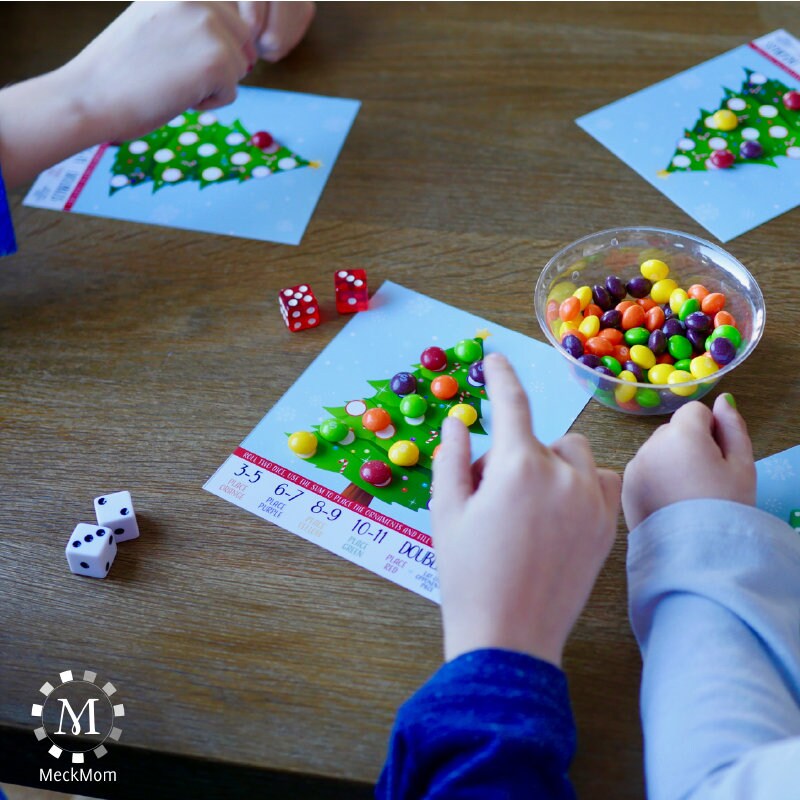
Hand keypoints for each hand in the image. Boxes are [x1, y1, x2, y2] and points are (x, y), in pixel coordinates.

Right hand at [63, 2, 312, 143]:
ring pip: (240, 68)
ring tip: (172, 80)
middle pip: (242, 41)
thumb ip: (193, 17)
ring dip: (213, 84)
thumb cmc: (121, 66)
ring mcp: (210, 28)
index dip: (214, 44)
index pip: (231, 16)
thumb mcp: (157, 20)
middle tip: (176, 72)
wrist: (91, 94)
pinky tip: (176, 94)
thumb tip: (241, 30)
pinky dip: (209, 103)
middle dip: (219, 65)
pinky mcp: (217, 61)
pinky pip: (233, 93)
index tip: (179, 56)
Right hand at [432, 353, 620, 666]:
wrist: (510, 637)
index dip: (502, 376)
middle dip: (513, 454)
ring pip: (573, 455)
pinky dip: (581, 482)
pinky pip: (600, 480)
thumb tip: (461, 421)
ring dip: (551, 464)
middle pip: (538, 439)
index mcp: (518, 467)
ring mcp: (591, 500)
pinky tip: (560, 511)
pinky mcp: (607, 525)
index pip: (512, 404)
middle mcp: (562, 475)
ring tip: (528, 504)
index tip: (496, 358)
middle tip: (491, 494)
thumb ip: (454, 457)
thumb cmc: (468, 574)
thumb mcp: (446, 510)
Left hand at [622, 395, 755, 530]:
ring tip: (686, 494)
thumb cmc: (725, 508)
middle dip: (688, 446)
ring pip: (657, 451)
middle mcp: (650, 445)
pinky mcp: (625, 488)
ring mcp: (634, 467)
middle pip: (673, 431)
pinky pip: (643, 471)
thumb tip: (723, 401)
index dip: (710, 431)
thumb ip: (732, 427)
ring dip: (670, 462)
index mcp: (680, 435)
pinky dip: (655, 479)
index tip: (717, 457)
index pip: (694, 411)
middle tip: (704, 480)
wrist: (695, 554)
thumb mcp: (742, 466)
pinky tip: (669, 502)